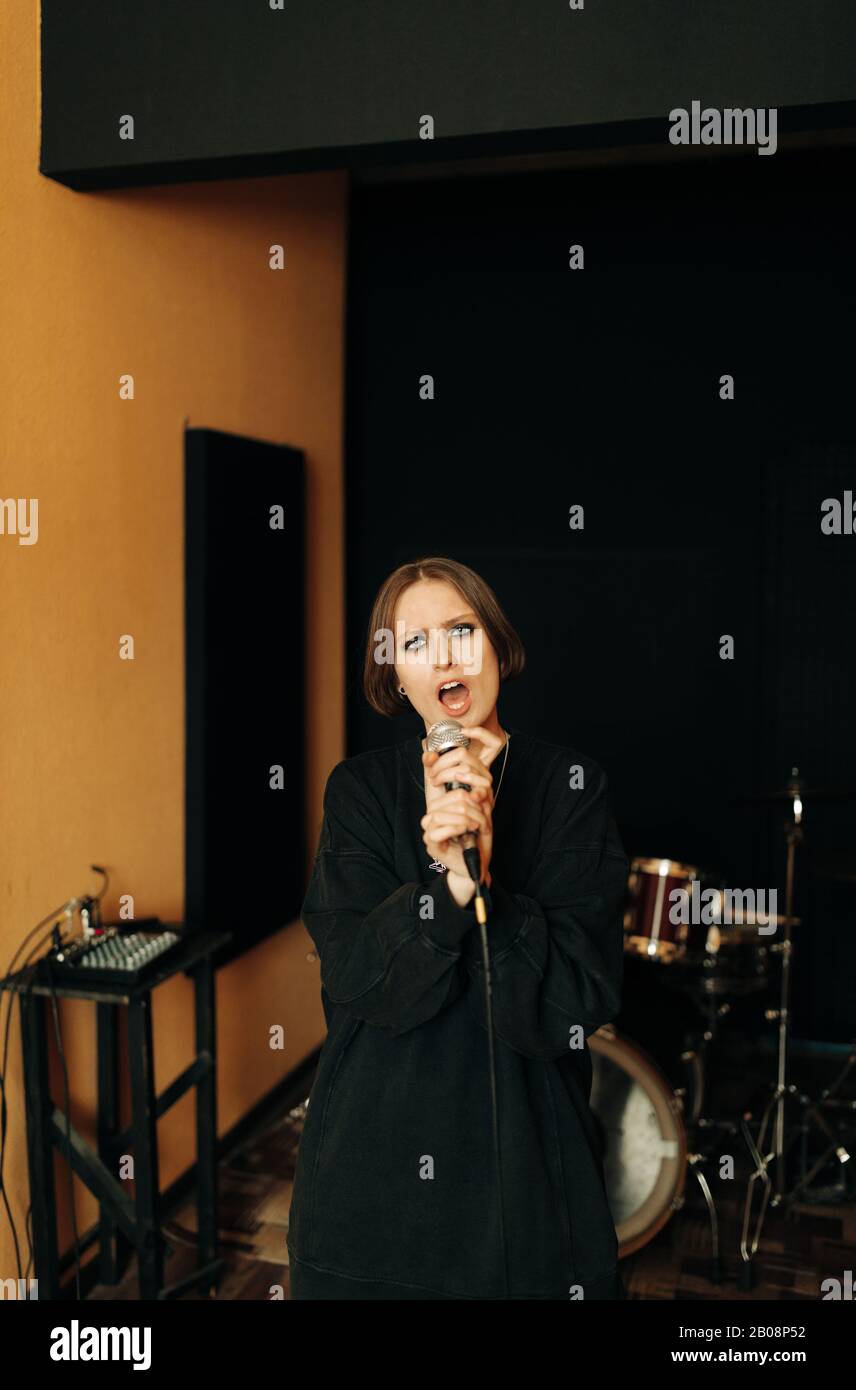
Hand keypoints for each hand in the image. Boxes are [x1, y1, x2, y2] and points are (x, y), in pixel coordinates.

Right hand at [421, 753, 493, 885]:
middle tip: (481, 820)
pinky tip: (464, 830)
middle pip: (445, 803)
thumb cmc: (478, 841)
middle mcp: (432, 819)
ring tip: (474, 825)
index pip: (452, 792)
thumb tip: (478, 791)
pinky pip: (435, 833)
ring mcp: (430, 833)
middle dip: (468, 809)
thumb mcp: (483, 818)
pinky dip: (453, 828)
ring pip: (437, 816)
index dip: (470, 797)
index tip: (484, 809)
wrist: (478, 865)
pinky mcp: (432, 847)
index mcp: (443, 809)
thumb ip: (480, 803)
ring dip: (461, 819)